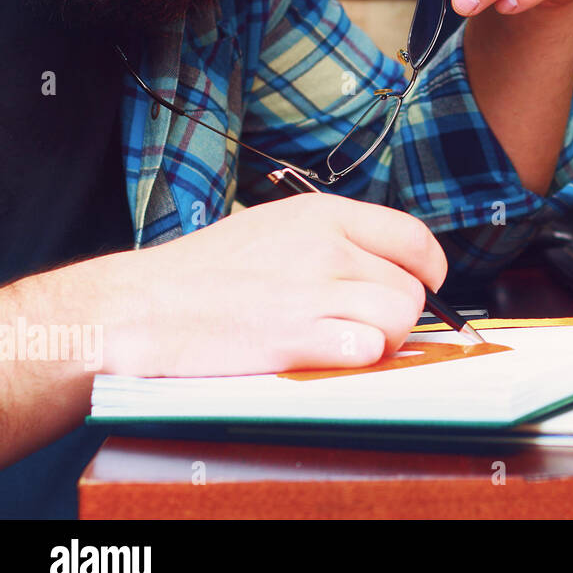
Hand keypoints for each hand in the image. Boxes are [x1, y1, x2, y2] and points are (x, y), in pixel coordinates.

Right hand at [81, 194, 442, 376]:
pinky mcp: (298, 336)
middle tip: (362, 323)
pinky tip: (331, 355)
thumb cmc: (207, 273)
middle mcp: (326, 247)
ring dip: (385, 340)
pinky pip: (369, 349)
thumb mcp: (277, 227)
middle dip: (399, 314)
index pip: (415, 237)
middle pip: (412, 288)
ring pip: (400, 319)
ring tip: (346, 340)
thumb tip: (391, 266)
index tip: (423, 286)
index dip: (429, 270)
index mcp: (323, 214)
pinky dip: (360, 359)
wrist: (142, 306)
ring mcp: (313, 290)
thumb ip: (337, 240)